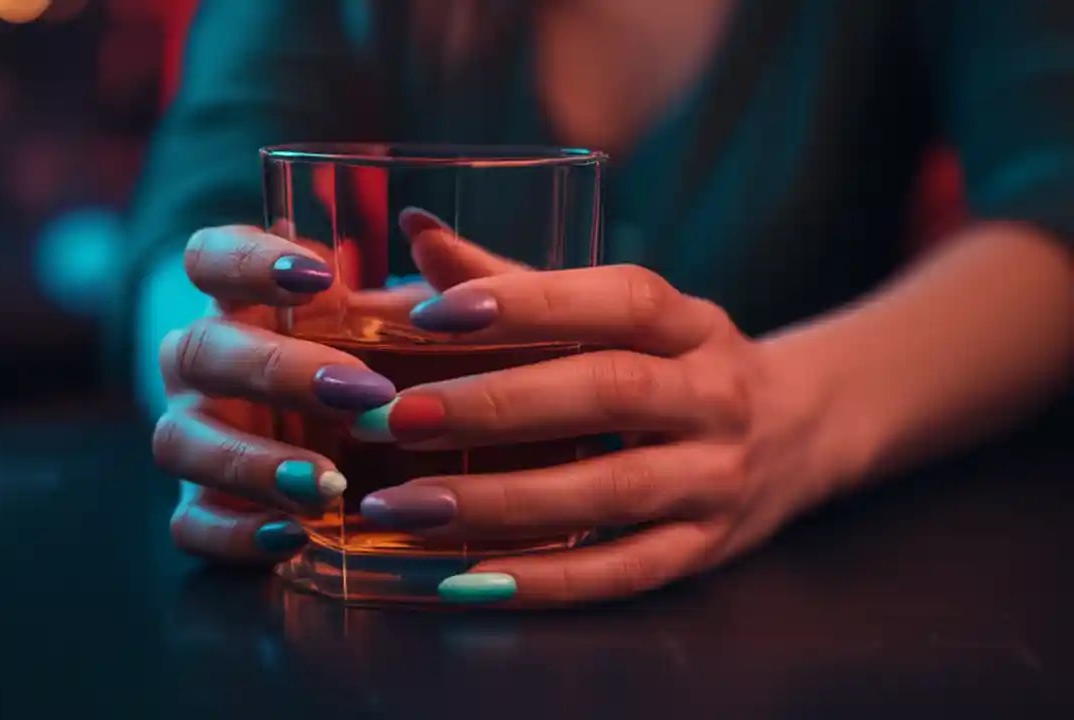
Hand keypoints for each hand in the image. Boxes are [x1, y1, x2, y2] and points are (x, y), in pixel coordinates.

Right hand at [152, 210, 512, 562]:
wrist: (386, 466)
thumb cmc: (402, 374)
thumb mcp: (426, 330)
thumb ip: (435, 285)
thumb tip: (425, 230)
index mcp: (247, 303)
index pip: (209, 258)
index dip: (248, 260)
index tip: (321, 276)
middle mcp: (207, 364)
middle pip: (200, 350)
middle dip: (278, 371)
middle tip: (361, 393)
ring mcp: (196, 437)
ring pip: (180, 440)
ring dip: (253, 462)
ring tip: (329, 483)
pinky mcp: (203, 509)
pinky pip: (191, 523)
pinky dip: (236, 534)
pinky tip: (294, 538)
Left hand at [351, 257, 828, 606]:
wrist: (807, 431)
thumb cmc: (677, 362)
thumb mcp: (624, 315)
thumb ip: (519, 280)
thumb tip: (416, 230)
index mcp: (691, 324)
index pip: (619, 300)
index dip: (530, 303)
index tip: (432, 315)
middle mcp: (715, 395)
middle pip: (610, 392)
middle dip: (496, 405)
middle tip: (396, 418)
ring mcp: (718, 477)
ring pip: (613, 491)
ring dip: (502, 501)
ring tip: (404, 506)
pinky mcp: (708, 549)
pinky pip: (626, 571)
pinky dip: (548, 580)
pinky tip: (468, 581)